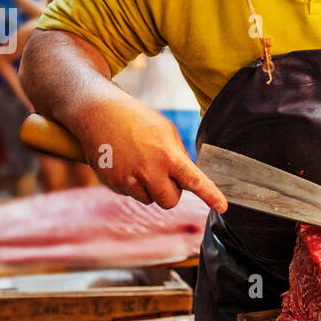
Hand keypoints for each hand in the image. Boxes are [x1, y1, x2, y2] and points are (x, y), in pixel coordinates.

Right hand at [72, 92, 226, 211]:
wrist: (98, 113)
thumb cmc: (136, 119)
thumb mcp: (166, 131)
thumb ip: (179, 157)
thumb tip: (188, 179)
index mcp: (167, 155)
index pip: (194, 181)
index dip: (210, 195)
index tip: (223, 207)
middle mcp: (149, 171)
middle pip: (170, 201)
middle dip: (171, 192)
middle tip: (164, 174)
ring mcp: (128, 180)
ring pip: (150, 200)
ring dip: (150, 188)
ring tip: (141, 163)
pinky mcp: (112, 184)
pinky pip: (131, 194)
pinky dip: (133, 184)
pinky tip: (126, 163)